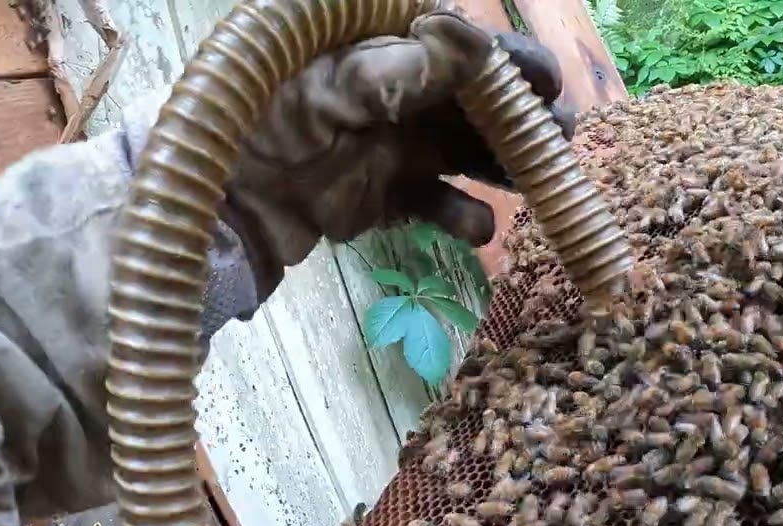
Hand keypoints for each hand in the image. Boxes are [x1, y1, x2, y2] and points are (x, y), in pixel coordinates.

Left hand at [220, 11, 574, 300]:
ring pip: (473, 156)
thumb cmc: (269, 122)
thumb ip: (405, 71)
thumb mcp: (335, 86)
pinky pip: (443, 207)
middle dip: (524, 122)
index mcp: (391, 55)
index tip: (549, 86)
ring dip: (508, 167)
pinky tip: (474, 227)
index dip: (513, 67)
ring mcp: (401, 151)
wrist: (224, 200)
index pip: (467, 52)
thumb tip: (473, 42)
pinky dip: (464, 218)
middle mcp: (405, 100)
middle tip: (558, 140)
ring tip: (541, 182)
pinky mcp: (392, 201)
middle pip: (482, 107)